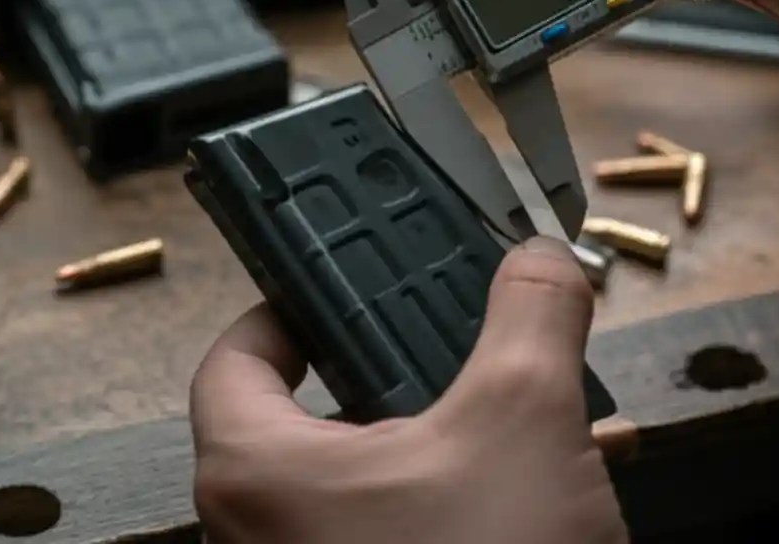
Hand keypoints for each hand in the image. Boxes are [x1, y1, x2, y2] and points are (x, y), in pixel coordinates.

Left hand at [188, 237, 626, 543]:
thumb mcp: (523, 422)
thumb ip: (531, 320)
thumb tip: (542, 262)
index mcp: (257, 470)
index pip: (236, 357)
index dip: (288, 310)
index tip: (337, 288)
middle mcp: (255, 533)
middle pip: (299, 417)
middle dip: (383, 377)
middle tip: (438, 345)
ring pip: (349, 486)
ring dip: (423, 445)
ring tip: (495, 419)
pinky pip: (376, 536)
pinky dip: (434, 504)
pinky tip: (510, 496)